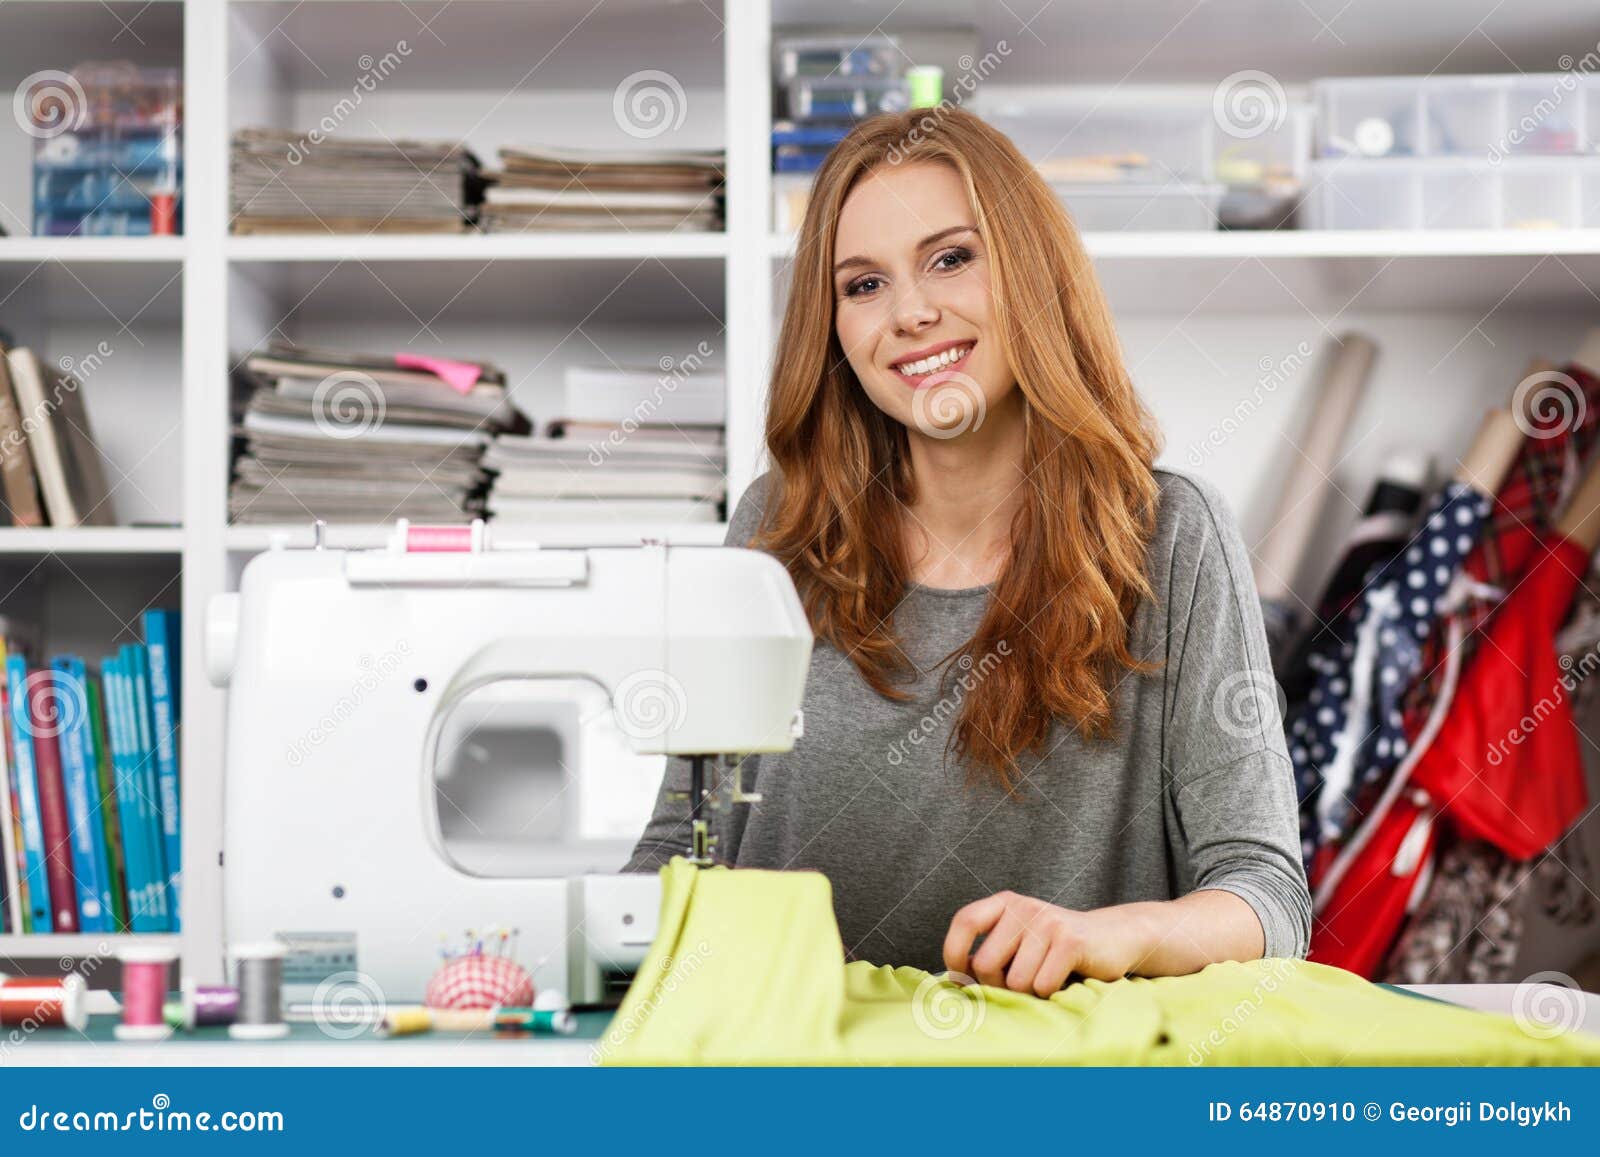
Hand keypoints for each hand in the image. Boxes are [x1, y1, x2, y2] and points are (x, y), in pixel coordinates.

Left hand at [942, 891, 1148, 995]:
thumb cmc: (1056, 949)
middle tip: (1021, 983)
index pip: (964, 922)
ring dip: (1030, 992)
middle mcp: (1023, 906)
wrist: (1113, 938)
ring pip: (1016, 981)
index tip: (961, 976)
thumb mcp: (1019, 941)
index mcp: (1004, 903)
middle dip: (999, 986)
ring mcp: (1047, 921)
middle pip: (987, 964)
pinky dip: (1051, 992)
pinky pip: (1043, 985)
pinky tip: (1063, 977)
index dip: (954, 953)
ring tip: (1046, 977)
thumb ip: (990, 953)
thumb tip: (954, 980)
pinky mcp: (1070, 941)